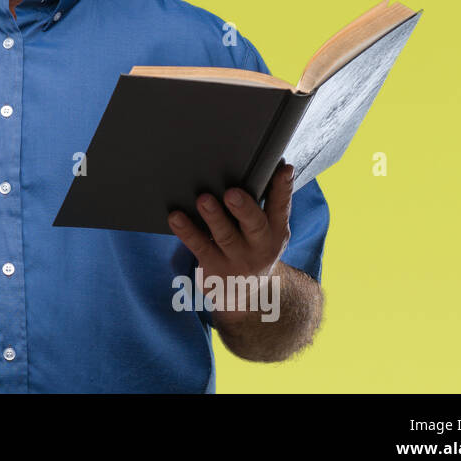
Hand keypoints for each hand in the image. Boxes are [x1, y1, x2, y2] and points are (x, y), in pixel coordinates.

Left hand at [167, 161, 294, 321]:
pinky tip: (176, 218)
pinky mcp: (214, 268)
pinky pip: (199, 247)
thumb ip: (265, 205)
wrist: (245, 295)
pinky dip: (186, 231)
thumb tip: (270, 165)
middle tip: (231, 193)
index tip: (284, 168)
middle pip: (254, 225)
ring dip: (213, 217)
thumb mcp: (267, 231)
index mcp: (275, 230)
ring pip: (225, 236)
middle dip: (243, 208)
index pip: (281, 206)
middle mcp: (260, 246)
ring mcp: (237, 259)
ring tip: (203, 199)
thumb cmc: (252, 247)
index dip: (284, 187)